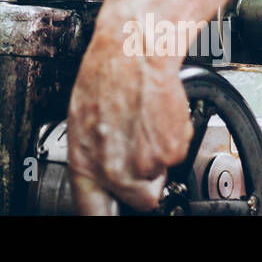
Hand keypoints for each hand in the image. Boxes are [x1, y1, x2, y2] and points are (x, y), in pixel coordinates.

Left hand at [67, 0, 193, 212]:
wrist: (136, 50)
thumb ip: (94, 152)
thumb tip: (101, 168)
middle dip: (145, 179)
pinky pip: (177, 155)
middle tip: (139, 145)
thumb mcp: (83, 117)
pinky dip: (173, 137)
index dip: (105, 212)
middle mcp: (112, 169)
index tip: (112, 211)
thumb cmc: (108, 72)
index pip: (90, 210)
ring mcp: (142, 164)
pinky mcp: (170, 152)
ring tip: (146, 121)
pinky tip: (158, 114)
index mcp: (84, 160)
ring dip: (158, 154)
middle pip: (139, 198)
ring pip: (160, 174)